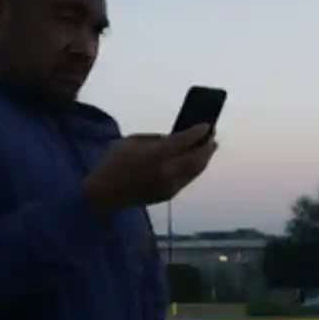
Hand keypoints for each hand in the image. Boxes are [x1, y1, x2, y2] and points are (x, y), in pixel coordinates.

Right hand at [82, 125, 216, 216]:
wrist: (105, 194)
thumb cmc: (114, 162)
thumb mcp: (132, 141)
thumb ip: (157, 139)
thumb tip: (177, 139)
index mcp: (156, 154)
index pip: (185, 141)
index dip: (199, 132)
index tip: (207, 125)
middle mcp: (167, 171)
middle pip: (197, 158)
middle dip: (207, 146)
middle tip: (212, 136)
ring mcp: (170, 185)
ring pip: (195, 170)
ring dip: (204, 158)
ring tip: (210, 147)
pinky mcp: (169, 194)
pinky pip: (187, 179)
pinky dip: (194, 168)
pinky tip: (195, 161)